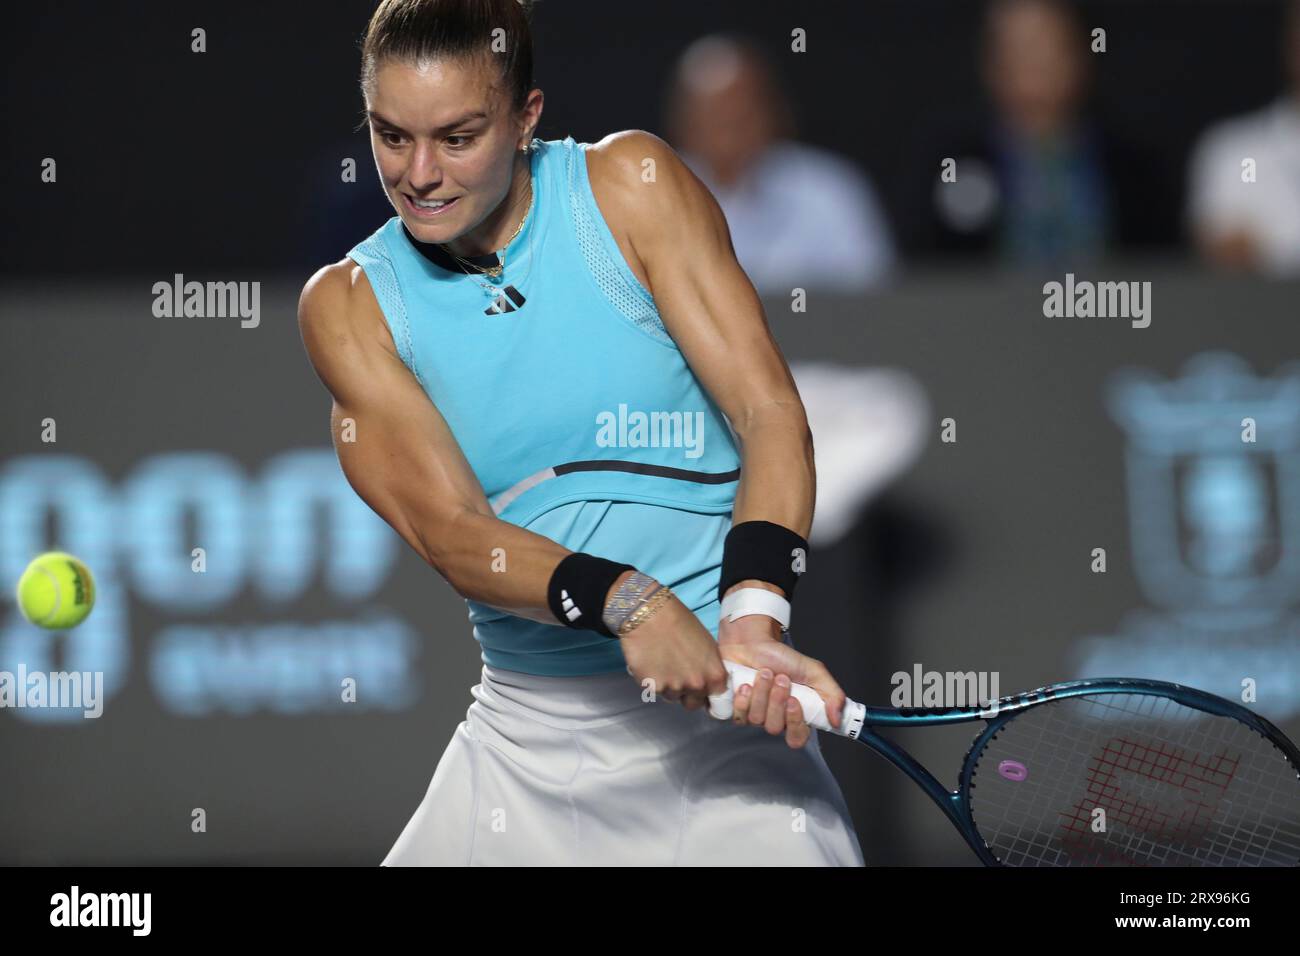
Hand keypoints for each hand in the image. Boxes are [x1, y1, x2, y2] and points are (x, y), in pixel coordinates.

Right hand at [619, 590, 727, 712]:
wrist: (650, 613)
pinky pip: (654, 690)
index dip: (708, 693)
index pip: (717, 698)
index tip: (701, 690)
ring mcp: (674, 688)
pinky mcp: (652, 687)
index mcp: (714, 674)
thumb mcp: (706, 643)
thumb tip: (707, 680)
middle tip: (679, 676)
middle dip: (687, 694)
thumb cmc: (680, 621)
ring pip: (672, 697)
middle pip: (693, 703)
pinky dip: (652, 680)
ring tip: (662, 663)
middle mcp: (696, 685)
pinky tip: (651, 662)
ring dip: (668, 686)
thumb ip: (709, 666)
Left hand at [718, 613, 846, 749]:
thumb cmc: (782, 657)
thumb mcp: (813, 671)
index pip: (797, 738)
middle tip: (779, 678)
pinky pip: (738, 715)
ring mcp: (753, 716)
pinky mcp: (735, 709)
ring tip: (764, 673)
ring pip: (756, 720)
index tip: (794, 701)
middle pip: (775, 728)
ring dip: (761, 693)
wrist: (753, 642)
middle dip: (776, 701)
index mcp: (794, 715)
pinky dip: (743, 698)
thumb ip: (832, 694)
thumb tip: (837, 719)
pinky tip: (745, 684)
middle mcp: (774, 719)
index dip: (795, 724)